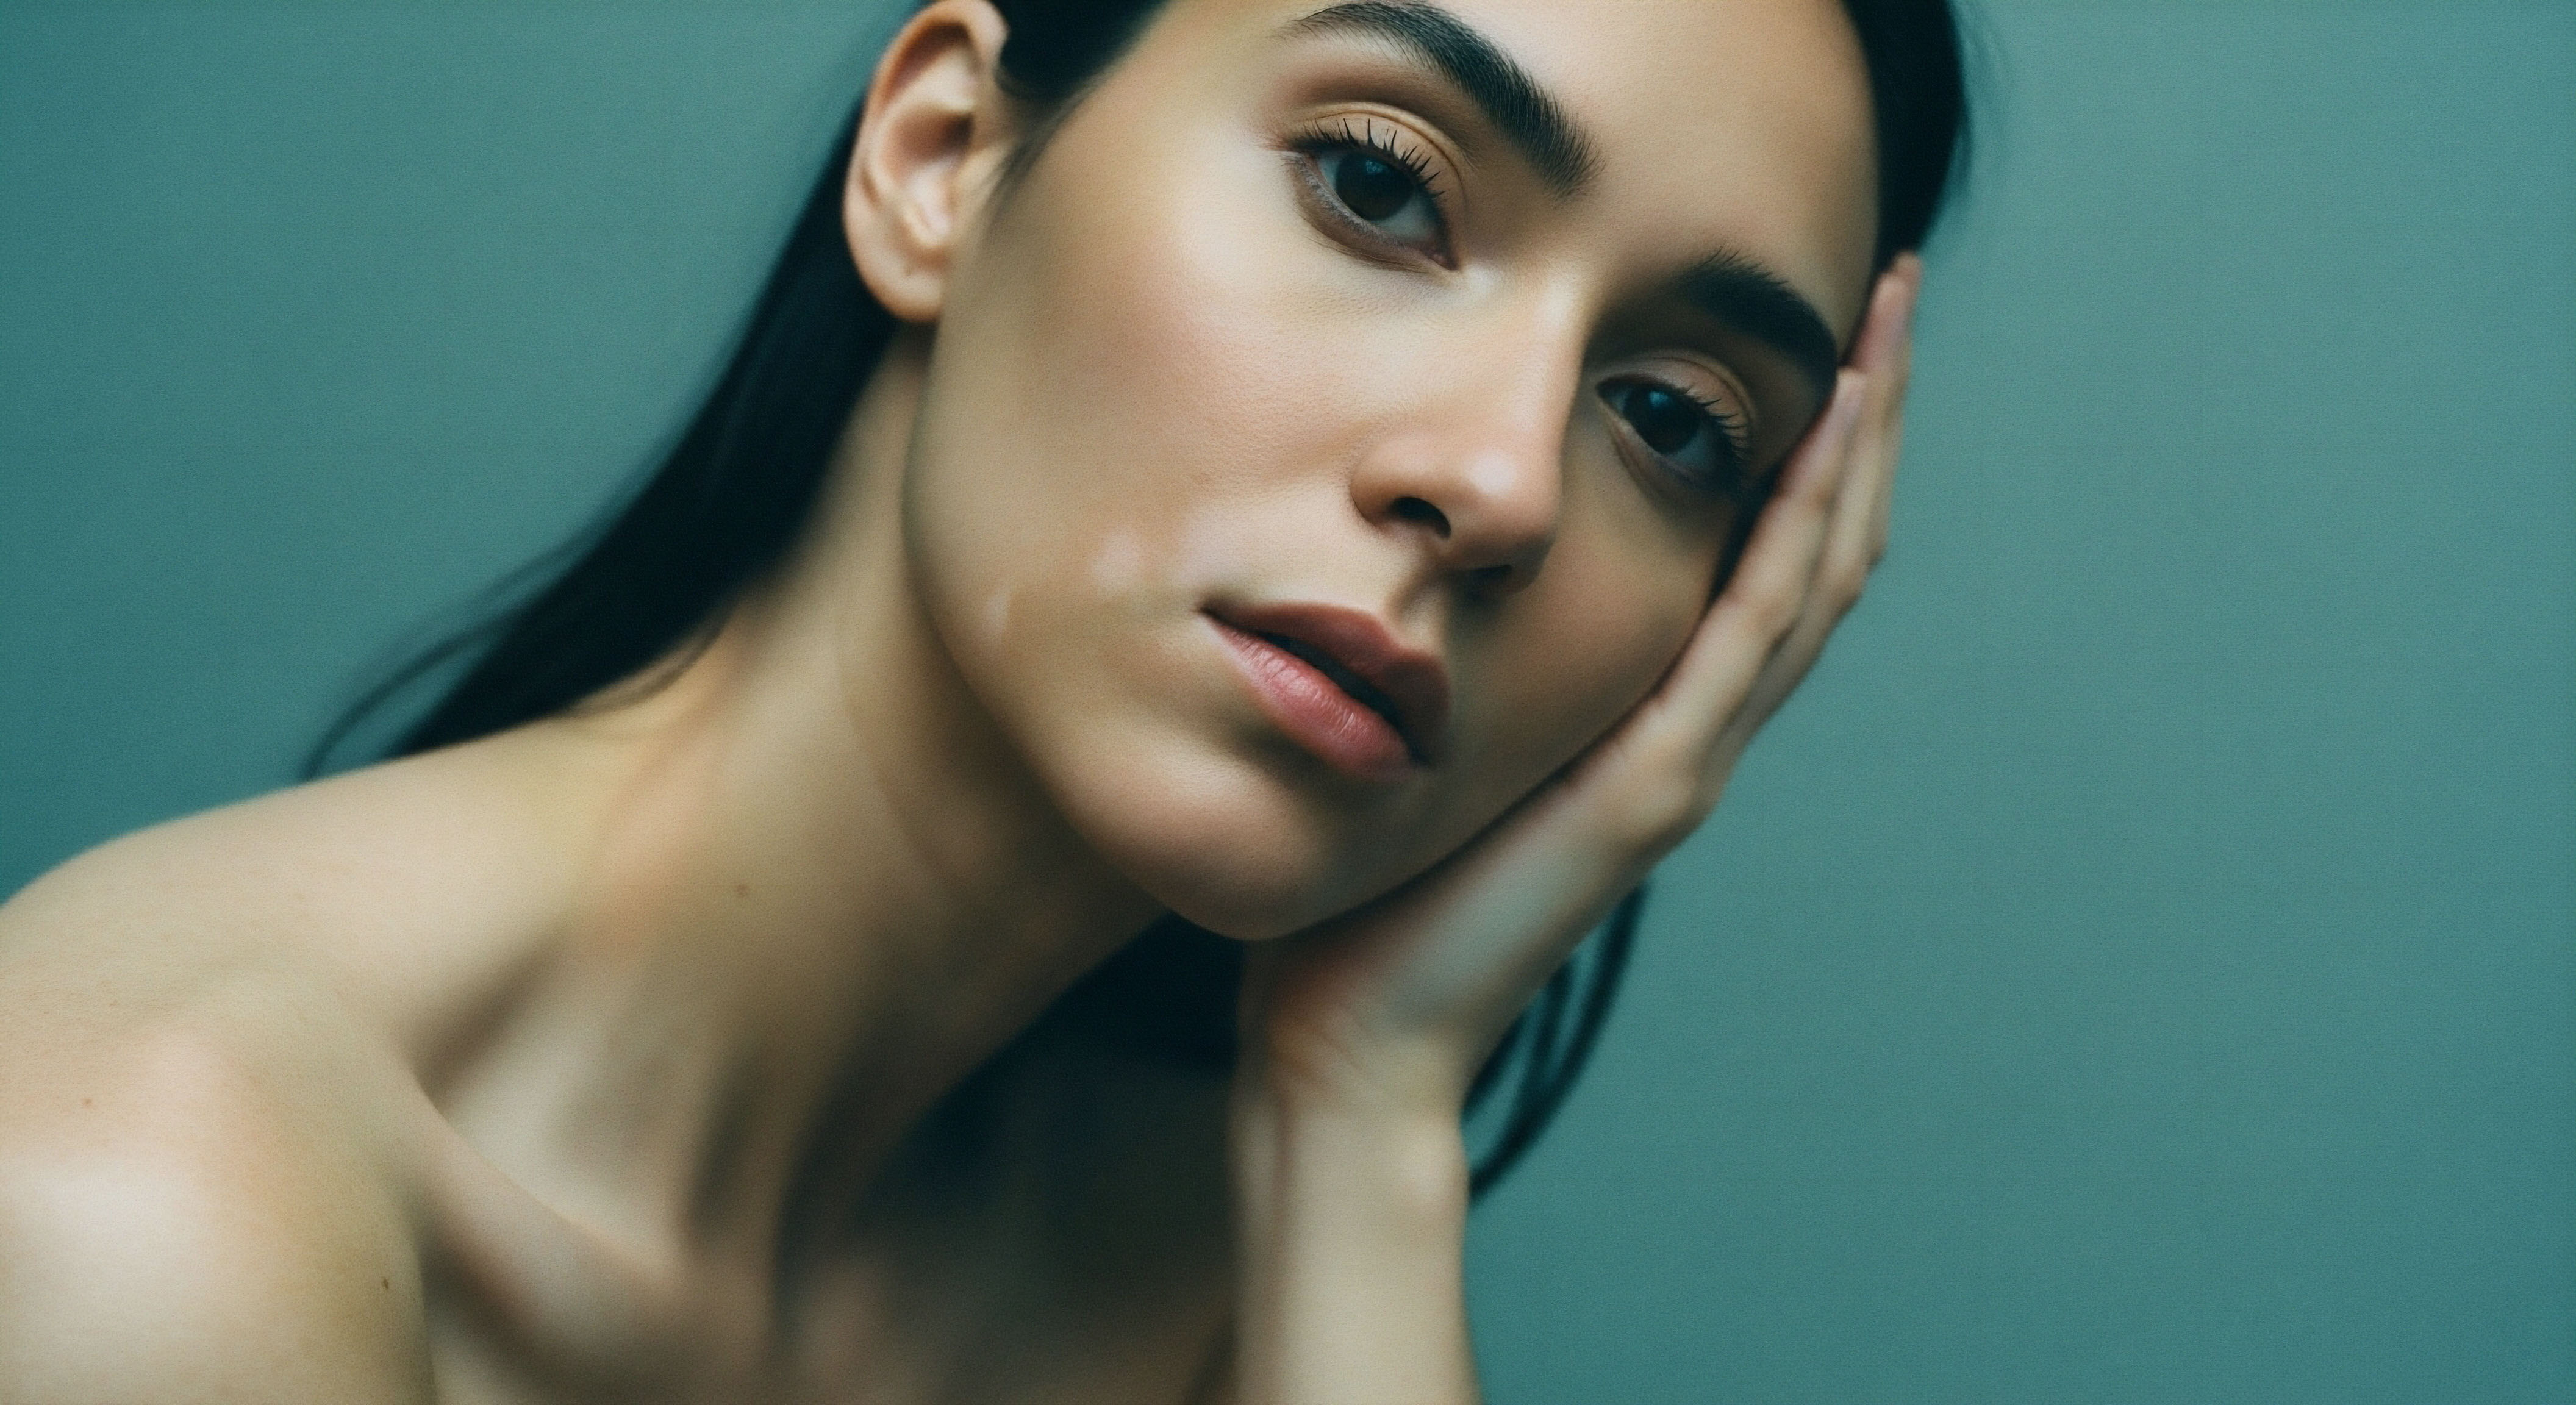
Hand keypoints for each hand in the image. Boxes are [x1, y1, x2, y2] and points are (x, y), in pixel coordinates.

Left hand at [1240, 256, 1921, 1117]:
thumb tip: (1425, 565)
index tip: (1827, 330)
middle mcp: (1689, 730)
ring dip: (1857, 446)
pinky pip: (1751, 633)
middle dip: (1863, 416)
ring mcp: (1684, 758)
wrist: (1353, 1036)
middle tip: (1891, 290)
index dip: (1810, 446)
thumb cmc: (1370, 898)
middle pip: (1818, 546)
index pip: (1762, 555)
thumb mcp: (1434, 741)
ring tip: (1886, 326)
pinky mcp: (1653, 783)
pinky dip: (1797, 528)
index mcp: (1644, 717)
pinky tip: (1825, 435)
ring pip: (1812, 574)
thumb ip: (1465, 663)